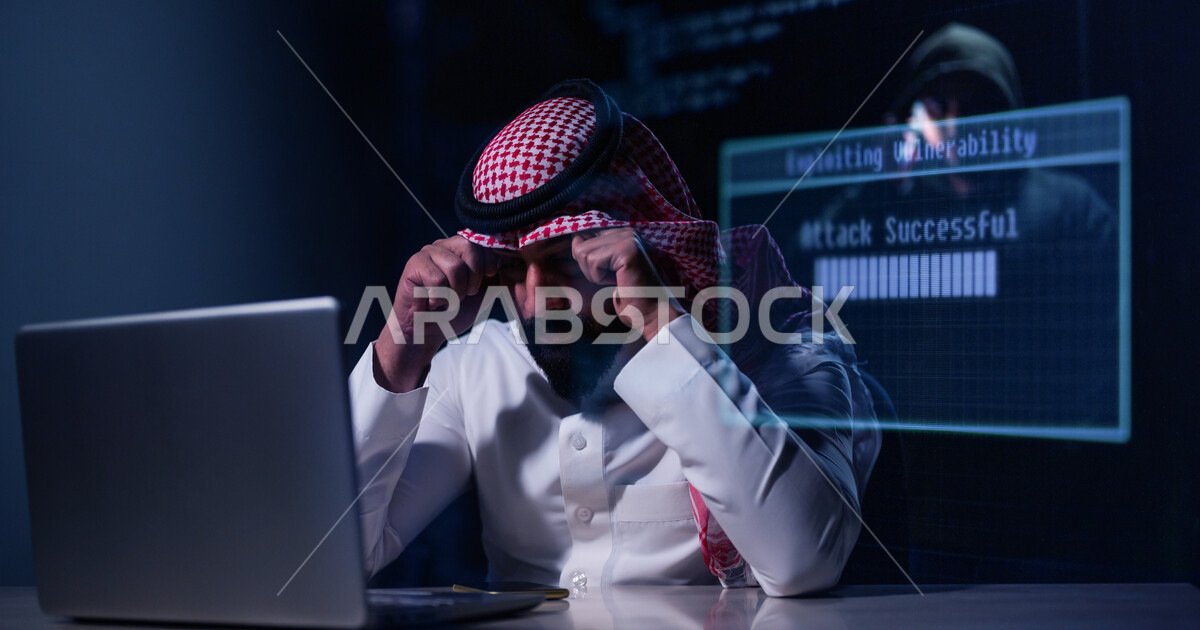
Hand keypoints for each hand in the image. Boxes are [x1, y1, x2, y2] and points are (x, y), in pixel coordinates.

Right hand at [375, 235, 499, 391]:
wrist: (427, 332)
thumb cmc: (454, 311)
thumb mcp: (483, 293)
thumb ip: (496, 275)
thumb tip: (517, 261)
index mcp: (463, 249)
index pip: (484, 243)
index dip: (489, 265)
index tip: (481, 285)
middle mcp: (445, 245)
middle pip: (471, 248)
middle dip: (473, 279)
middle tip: (463, 295)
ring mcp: (428, 252)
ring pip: (455, 267)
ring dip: (455, 292)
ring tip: (446, 300)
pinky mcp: (414, 264)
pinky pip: (437, 280)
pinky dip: (438, 298)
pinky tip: (431, 302)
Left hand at [570, 228, 684, 341]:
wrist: (653, 315)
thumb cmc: (631, 299)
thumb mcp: (606, 272)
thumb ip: (593, 255)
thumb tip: (574, 244)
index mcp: (622, 234)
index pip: (582, 235)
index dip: (584, 260)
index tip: (606, 275)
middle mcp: (626, 231)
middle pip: (579, 243)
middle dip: (589, 269)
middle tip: (613, 280)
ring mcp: (627, 238)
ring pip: (583, 252)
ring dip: (594, 275)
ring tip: (617, 281)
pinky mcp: (626, 250)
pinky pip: (592, 261)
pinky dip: (599, 278)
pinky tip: (619, 282)